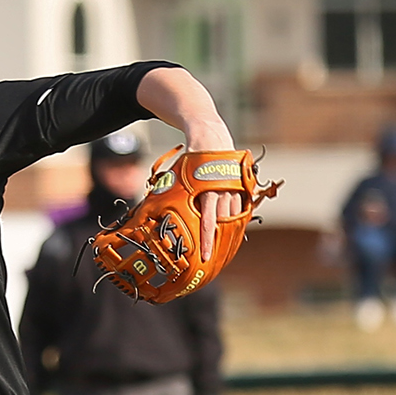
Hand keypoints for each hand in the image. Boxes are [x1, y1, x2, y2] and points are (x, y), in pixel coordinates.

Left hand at [182, 119, 239, 259]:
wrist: (210, 137)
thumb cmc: (191, 159)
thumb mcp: (177, 177)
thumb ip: (171, 194)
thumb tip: (151, 211)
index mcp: (208, 190)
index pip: (209, 222)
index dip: (208, 241)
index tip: (207, 257)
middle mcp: (225, 190)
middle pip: (225, 223)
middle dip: (221, 242)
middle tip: (216, 258)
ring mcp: (237, 188)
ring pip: (236, 217)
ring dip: (230, 233)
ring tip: (225, 248)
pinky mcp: (243, 186)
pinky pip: (242, 208)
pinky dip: (238, 220)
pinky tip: (234, 231)